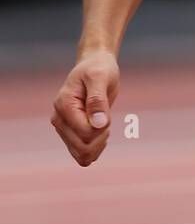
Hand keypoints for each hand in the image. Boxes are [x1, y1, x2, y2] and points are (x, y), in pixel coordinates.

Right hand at [50, 49, 118, 166]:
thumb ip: (98, 100)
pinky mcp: (70, 135)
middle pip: (84, 148)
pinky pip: (83, 156)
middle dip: (101, 137)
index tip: (105, 109)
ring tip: (102, 123)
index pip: (85, 133)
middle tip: (106, 117)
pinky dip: (96, 148)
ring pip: (83, 156)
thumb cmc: (98, 69)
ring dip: (99, 144)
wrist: (95, 67)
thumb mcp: (100, 77)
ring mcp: (63, 129)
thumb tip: (99, 125)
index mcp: (64, 105)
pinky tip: (100, 132)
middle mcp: (59, 120)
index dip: (103, 126)